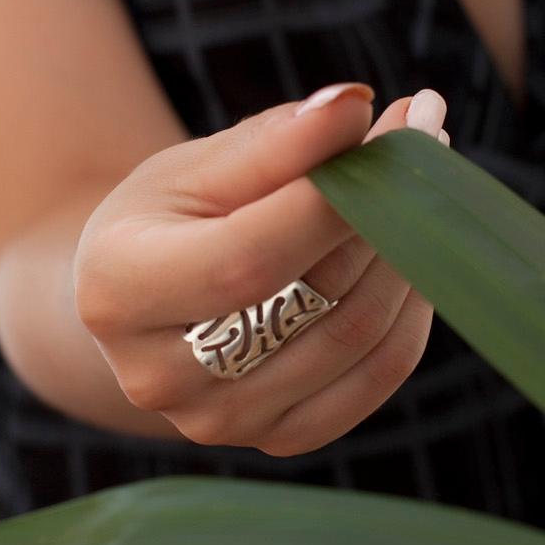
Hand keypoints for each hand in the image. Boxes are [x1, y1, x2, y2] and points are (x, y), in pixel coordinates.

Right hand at [73, 81, 446, 456]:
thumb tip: (352, 105)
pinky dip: (411, 307)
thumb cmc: (165, 219)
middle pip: (318, 295)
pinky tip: (411, 250)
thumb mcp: (195, 167)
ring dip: (413, 250)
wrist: (140, 307)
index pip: (252, 253)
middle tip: (424, 130)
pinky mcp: (276, 439)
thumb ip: (272, 143)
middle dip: (387, 206)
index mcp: (119, 292)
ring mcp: (221, 421)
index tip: (398, 119)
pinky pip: (378, 375)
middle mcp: (161, 377)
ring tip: (419, 180)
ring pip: (361, 335)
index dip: (338, 194)